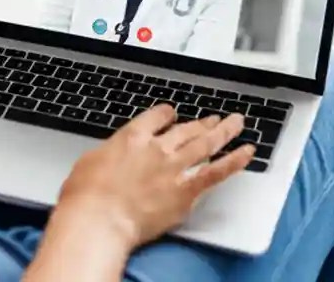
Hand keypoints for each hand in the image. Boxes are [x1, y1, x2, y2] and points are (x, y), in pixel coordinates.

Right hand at [55, 106, 254, 249]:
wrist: (99, 218)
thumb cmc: (86, 196)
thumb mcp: (90, 161)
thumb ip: (110, 155)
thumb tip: (114, 156)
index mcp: (131, 137)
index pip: (156, 117)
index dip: (167, 114)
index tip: (172, 114)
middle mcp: (156, 148)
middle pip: (185, 129)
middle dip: (201, 123)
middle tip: (213, 119)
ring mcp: (174, 168)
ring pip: (206, 144)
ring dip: (223, 131)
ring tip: (236, 123)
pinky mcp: (186, 191)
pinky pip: (216, 172)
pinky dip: (234, 161)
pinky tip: (247, 152)